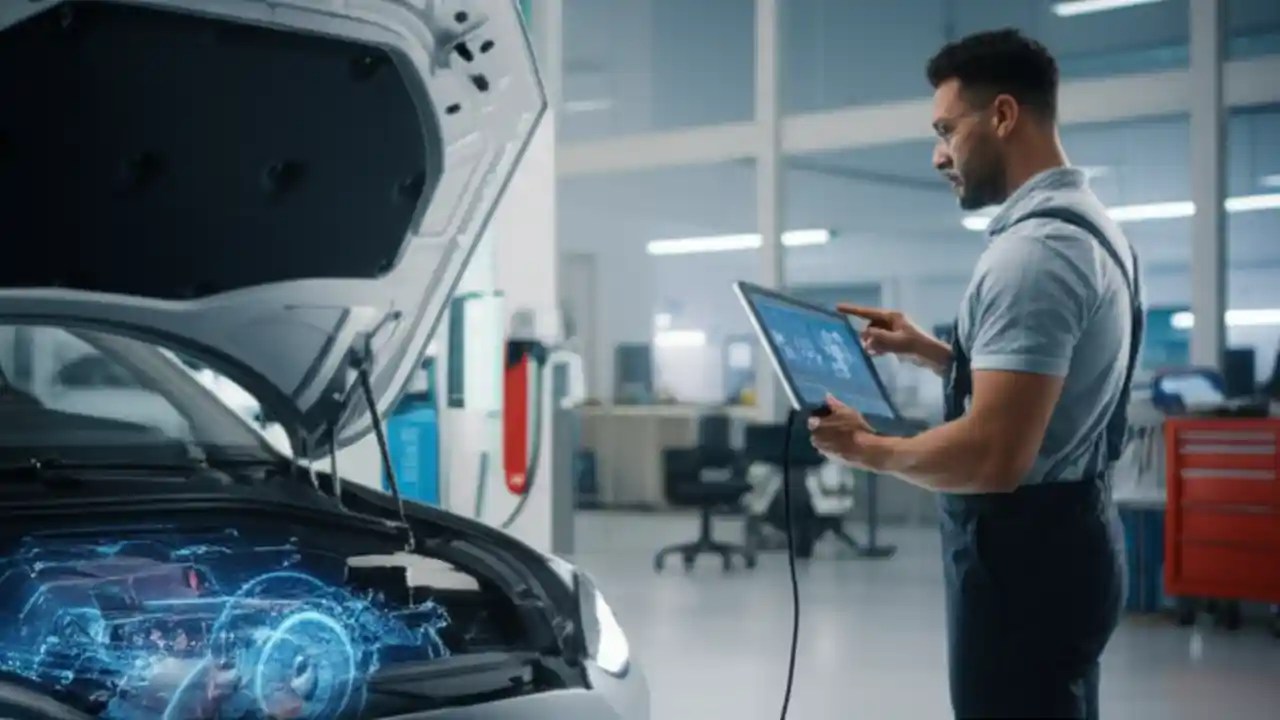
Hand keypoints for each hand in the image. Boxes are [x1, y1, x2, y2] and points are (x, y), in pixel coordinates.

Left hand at [808, 394, 875, 467]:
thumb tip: (827, 396)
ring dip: (828, 439)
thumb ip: (834, 404)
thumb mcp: (846, 411)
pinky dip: (834, 448)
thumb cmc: (855, 428)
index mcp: (815, 426)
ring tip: (841, 435)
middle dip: (822, 429)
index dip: (820, 418)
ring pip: (822, 443)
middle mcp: (815, 439)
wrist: (866, 450)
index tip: (828, 416)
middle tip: (835, 425)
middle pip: (816, 432)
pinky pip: (830, 451)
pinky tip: (845, 445)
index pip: (812, 420)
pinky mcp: (832, 460)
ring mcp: (823, 452)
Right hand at [837, 304, 951, 373]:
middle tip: (863, 345)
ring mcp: (895, 332)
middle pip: (871, 325)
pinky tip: (875, 354)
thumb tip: (865, 335)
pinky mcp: (897, 342)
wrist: (934, 356)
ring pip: (876, 335)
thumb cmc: (917, 345)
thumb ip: (880, 338)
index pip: (868, 312)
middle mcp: (892, 322)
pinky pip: (882, 342)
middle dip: (866, 334)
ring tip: (870, 352)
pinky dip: (878, 347)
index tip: (837, 308)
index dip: (852, 310)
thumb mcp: (897, 341)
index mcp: (893, 316)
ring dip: (872, 343)